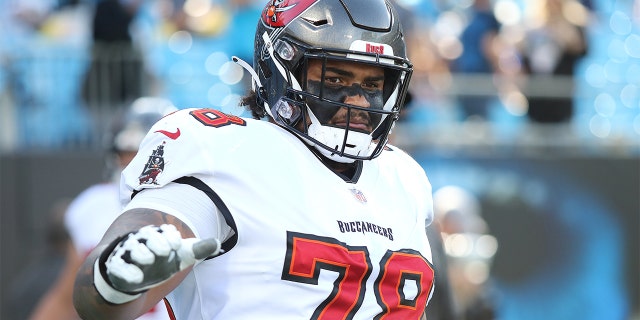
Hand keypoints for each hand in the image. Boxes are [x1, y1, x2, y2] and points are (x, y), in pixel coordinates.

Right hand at [94, 224, 220, 303]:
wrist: (136, 279)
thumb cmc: (160, 264)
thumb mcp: (180, 257)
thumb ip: (197, 250)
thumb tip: (217, 243)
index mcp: (157, 235)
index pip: (163, 231)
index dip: (169, 237)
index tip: (176, 245)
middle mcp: (140, 241)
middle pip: (146, 236)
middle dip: (155, 242)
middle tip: (164, 251)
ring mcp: (126, 253)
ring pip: (131, 247)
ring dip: (141, 253)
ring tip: (150, 260)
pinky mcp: (115, 267)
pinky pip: (118, 267)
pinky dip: (127, 272)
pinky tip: (137, 279)